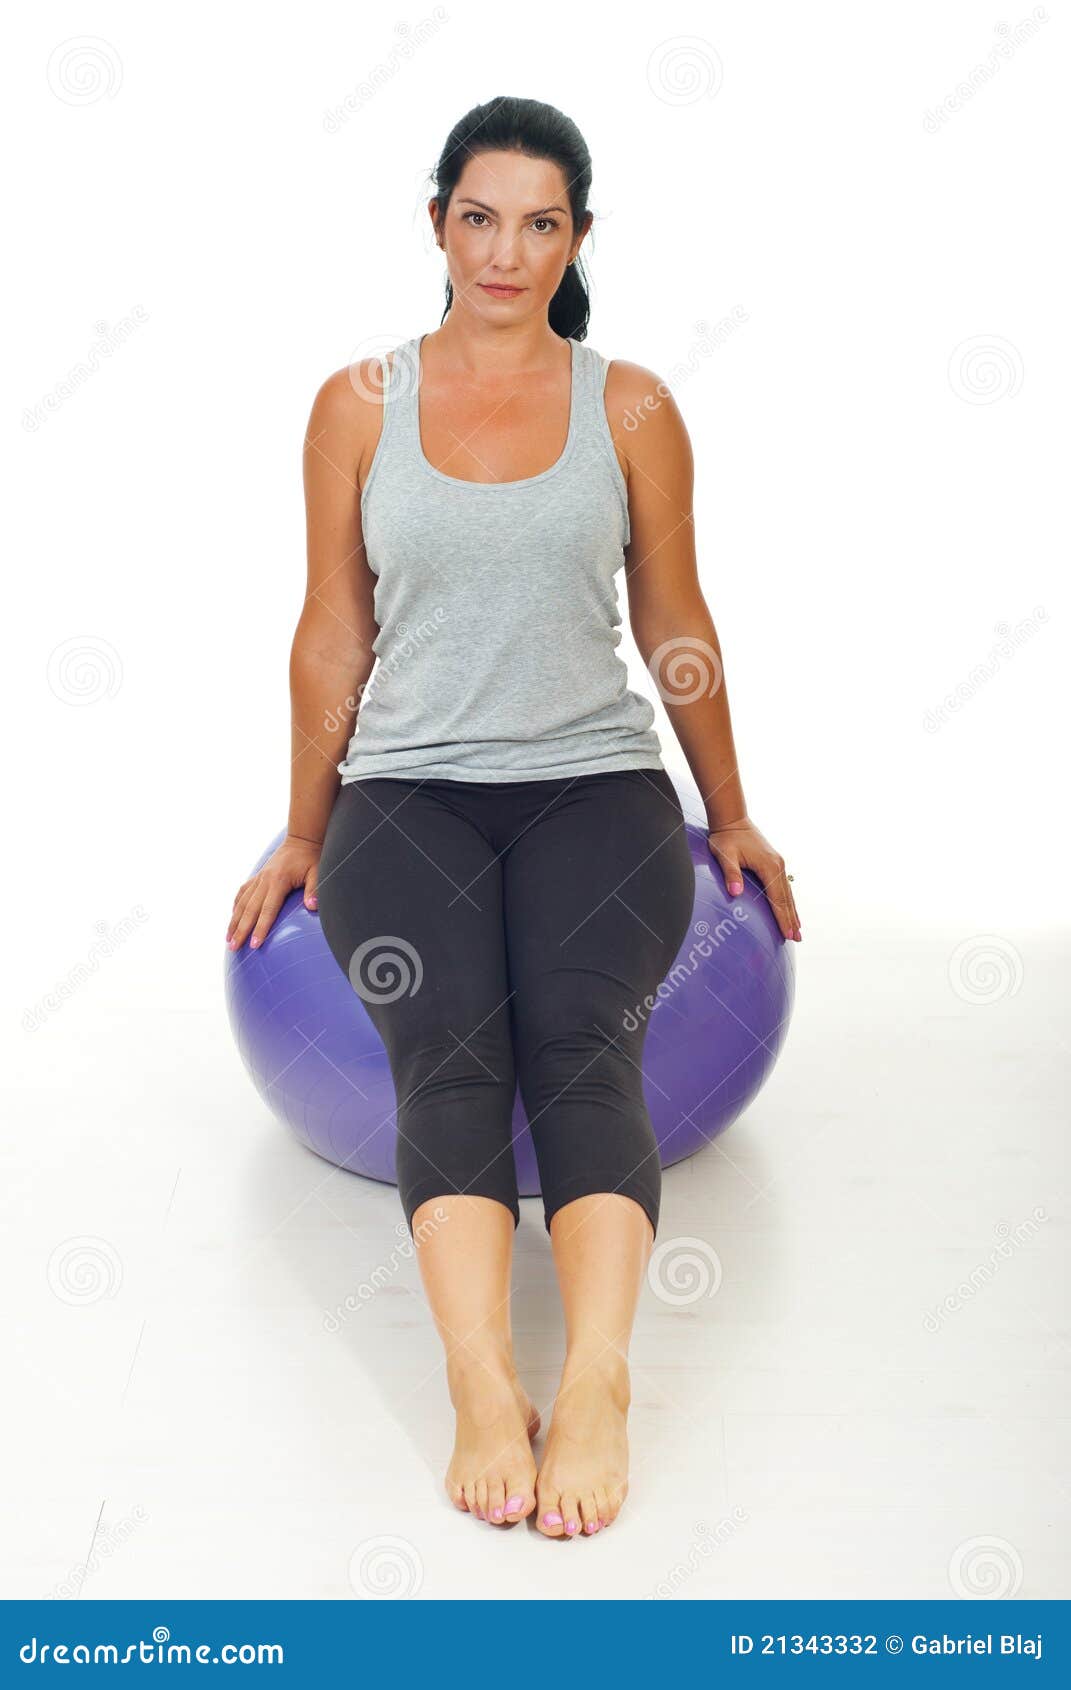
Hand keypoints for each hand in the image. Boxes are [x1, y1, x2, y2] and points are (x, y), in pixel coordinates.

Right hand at [226, 834, 321, 950]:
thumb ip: (314, 889)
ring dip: (234, 921)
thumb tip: (312, 907)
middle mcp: (264, 881)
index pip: (267, 910)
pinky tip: (233, 917)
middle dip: (241, 930)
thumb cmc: (311, 858)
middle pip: (250, 910)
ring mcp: (259, 878)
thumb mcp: (317, 872)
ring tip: (228, 939)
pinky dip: (236, 905)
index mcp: (278, 882)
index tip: (254, 944)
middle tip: (234, 947)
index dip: (260, 928)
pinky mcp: (258, 877)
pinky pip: (243, 892)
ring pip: (243, 903)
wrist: (301, 839)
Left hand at [705, 815, 800, 942]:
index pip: (777, 898)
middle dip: (792, 919)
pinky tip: (789, 909)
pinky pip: (783, 886)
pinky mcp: (774, 862)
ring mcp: (778, 863)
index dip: (782, 918)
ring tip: (798, 930)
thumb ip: (730, 874)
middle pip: (786, 898)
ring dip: (793, 912)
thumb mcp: (724, 855)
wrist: (732, 819)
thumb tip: (735, 893)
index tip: (788, 934)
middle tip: (797, 939)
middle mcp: (777, 865)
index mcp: (768, 866)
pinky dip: (788, 901)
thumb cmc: (726, 838)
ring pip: (788, 893)